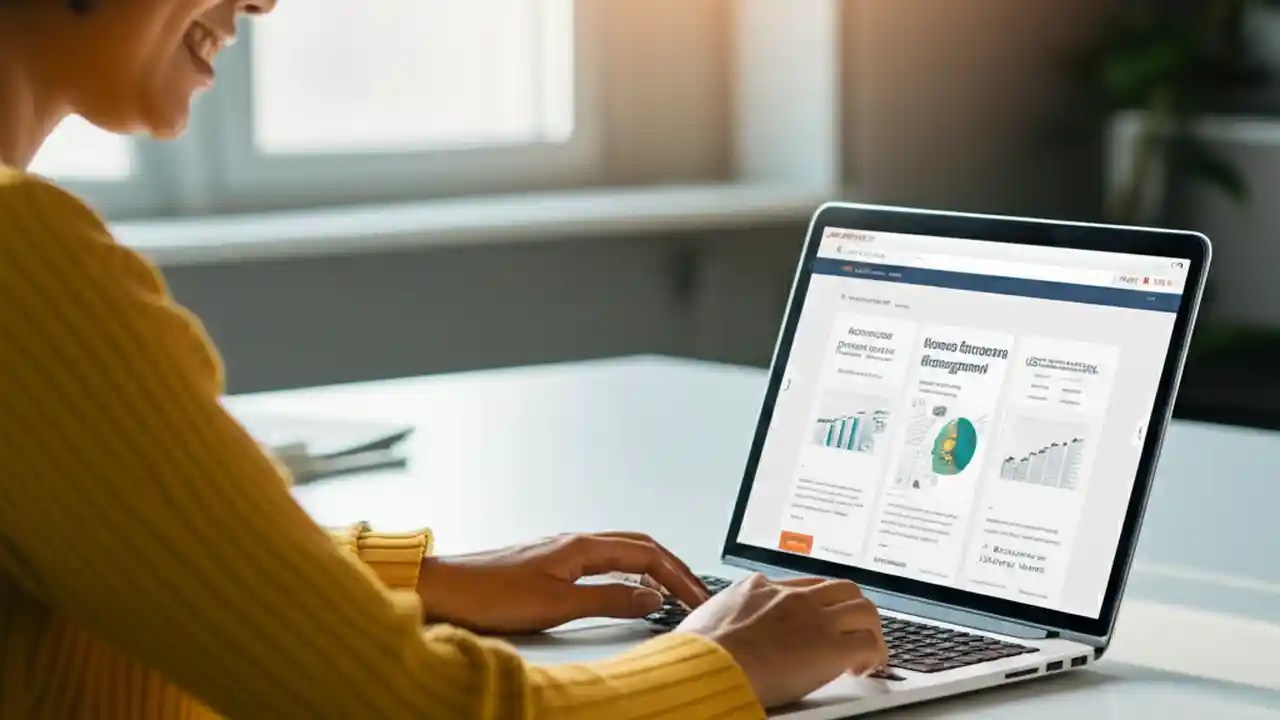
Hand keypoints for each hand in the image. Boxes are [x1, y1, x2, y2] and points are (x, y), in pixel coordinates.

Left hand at [415, 532, 708, 633]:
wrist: (445, 589)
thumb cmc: (489, 594)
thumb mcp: (558, 604)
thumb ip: (609, 600)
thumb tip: (651, 597)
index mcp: (582, 546)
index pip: (648, 555)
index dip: (679, 576)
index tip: (698, 597)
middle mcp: (574, 542)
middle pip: (640, 546)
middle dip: (673, 568)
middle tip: (696, 592)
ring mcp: (561, 551)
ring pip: (622, 552)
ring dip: (651, 569)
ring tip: (670, 592)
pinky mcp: (549, 564)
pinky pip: (603, 562)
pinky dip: (627, 574)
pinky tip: (625, 591)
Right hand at [676, 574, 887, 708]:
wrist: (706, 666)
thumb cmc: (697, 651)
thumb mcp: (706, 617)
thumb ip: (724, 615)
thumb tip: (714, 626)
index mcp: (759, 588)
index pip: (802, 585)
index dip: (817, 603)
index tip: (819, 617)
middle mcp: (792, 597)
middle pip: (840, 588)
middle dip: (850, 608)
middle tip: (849, 629)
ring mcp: (814, 619)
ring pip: (863, 609)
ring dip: (868, 628)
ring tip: (866, 649)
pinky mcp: (830, 647)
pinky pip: (869, 644)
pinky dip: (874, 655)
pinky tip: (867, 667)